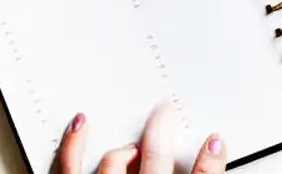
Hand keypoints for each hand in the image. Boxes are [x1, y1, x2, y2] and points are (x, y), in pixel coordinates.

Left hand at [51, 103, 225, 173]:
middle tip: (164, 113)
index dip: (210, 161)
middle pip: (155, 159)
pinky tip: (79, 124)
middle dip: (161, 133)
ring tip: (130, 144)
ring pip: (113, 164)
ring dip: (123, 151)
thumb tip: (207, 163)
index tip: (214, 141)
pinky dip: (72, 144)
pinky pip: (68, 168)